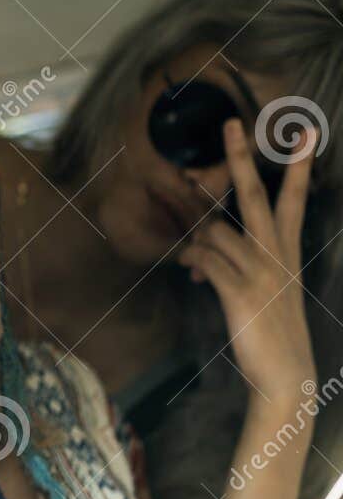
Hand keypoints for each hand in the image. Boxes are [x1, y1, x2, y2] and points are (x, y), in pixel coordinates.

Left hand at [177, 118, 317, 404]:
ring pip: (216, 232)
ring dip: (197, 242)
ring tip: (194, 264)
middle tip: (231, 124)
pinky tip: (191, 275)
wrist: (285, 373)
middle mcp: (277, 254)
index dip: (300, 166)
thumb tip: (197, 253)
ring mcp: (260, 270)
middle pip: (257, 195)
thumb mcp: (260, 290)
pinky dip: (193, 263)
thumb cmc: (271, 331)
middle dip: (241, 159)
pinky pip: (205, 260)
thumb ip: (232, 264)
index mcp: (287, 250)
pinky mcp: (240, 290)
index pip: (294, 199)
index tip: (307, 134)